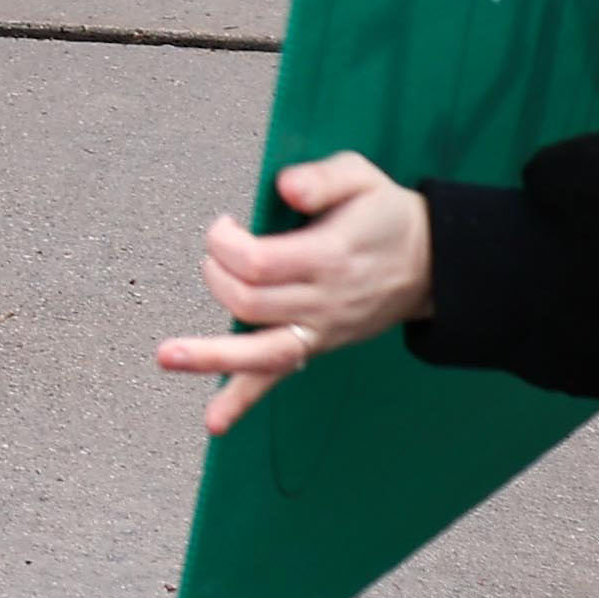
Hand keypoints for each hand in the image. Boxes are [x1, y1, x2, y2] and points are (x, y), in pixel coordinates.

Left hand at [153, 151, 433, 433]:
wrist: (432, 265)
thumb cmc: (387, 217)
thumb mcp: (362, 177)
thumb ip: (321, 179)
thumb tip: (285, 188)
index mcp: (329, 257)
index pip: (258, 262)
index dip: (225, 242)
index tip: (223, 225)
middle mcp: (322, 301)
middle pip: (249, 302)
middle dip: (215, 274)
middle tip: (216, 252)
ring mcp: (318, 330)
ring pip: (258, 351)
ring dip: (209, 356)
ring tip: (166, 356)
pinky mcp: (315, 346)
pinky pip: (276, 377)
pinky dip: (242, 400)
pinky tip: (214, 420)